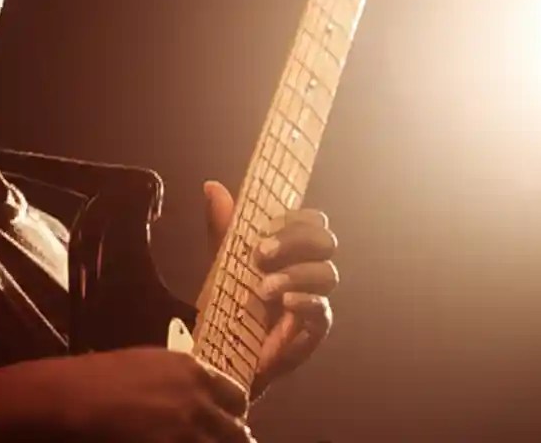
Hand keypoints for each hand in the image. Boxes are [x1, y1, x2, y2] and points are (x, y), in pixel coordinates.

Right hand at [45, 347, 253, 442]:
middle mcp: (198, 400)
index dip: (232, 415)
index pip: (237, 398)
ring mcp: (188, 430)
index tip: (224, 425)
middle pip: (237, 432)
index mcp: (193, 371)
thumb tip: (193, 397)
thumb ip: (178, 380)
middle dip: (229, 441)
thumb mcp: (146, 365)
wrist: (71, 397)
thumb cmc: (97, 377)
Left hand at [204, 181, 336, 395]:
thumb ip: (223, 226)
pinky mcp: (314, 328)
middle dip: (295, 240)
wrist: (225, 353)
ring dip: (295, 274)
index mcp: (291, 249)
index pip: (313, 220)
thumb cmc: (231, 302)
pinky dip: (306, 301)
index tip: (265, 227)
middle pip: (325, 240)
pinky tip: (285, 302)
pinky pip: (324, 310)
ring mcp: (314, 298)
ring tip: (263, 288)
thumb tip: (212, 187)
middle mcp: (307, 268)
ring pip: (328, 273)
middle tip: (261, 253)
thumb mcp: (224, 260)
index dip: (294, 218)